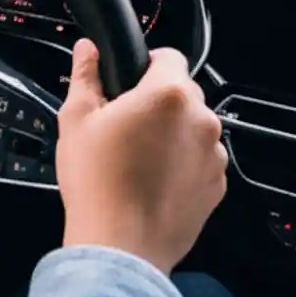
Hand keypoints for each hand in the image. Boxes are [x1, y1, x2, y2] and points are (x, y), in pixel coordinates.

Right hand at [55, 39, 226, 273]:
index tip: (130, 81)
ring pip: (193, 126)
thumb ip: (86, 75)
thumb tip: (88, 50)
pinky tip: (153, 179)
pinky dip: (182, 163)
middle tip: (125, 124)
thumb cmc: (97, 183)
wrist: (121, 246)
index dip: (146, 63)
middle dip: (157, 101)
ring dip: (172, 133)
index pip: (168, 55)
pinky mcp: (217, 184)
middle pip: (183, 92)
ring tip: (138, 158)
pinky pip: (200, 159)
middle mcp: (201, 119)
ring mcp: (213, 153)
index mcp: (168, 94)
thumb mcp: (77, 119)